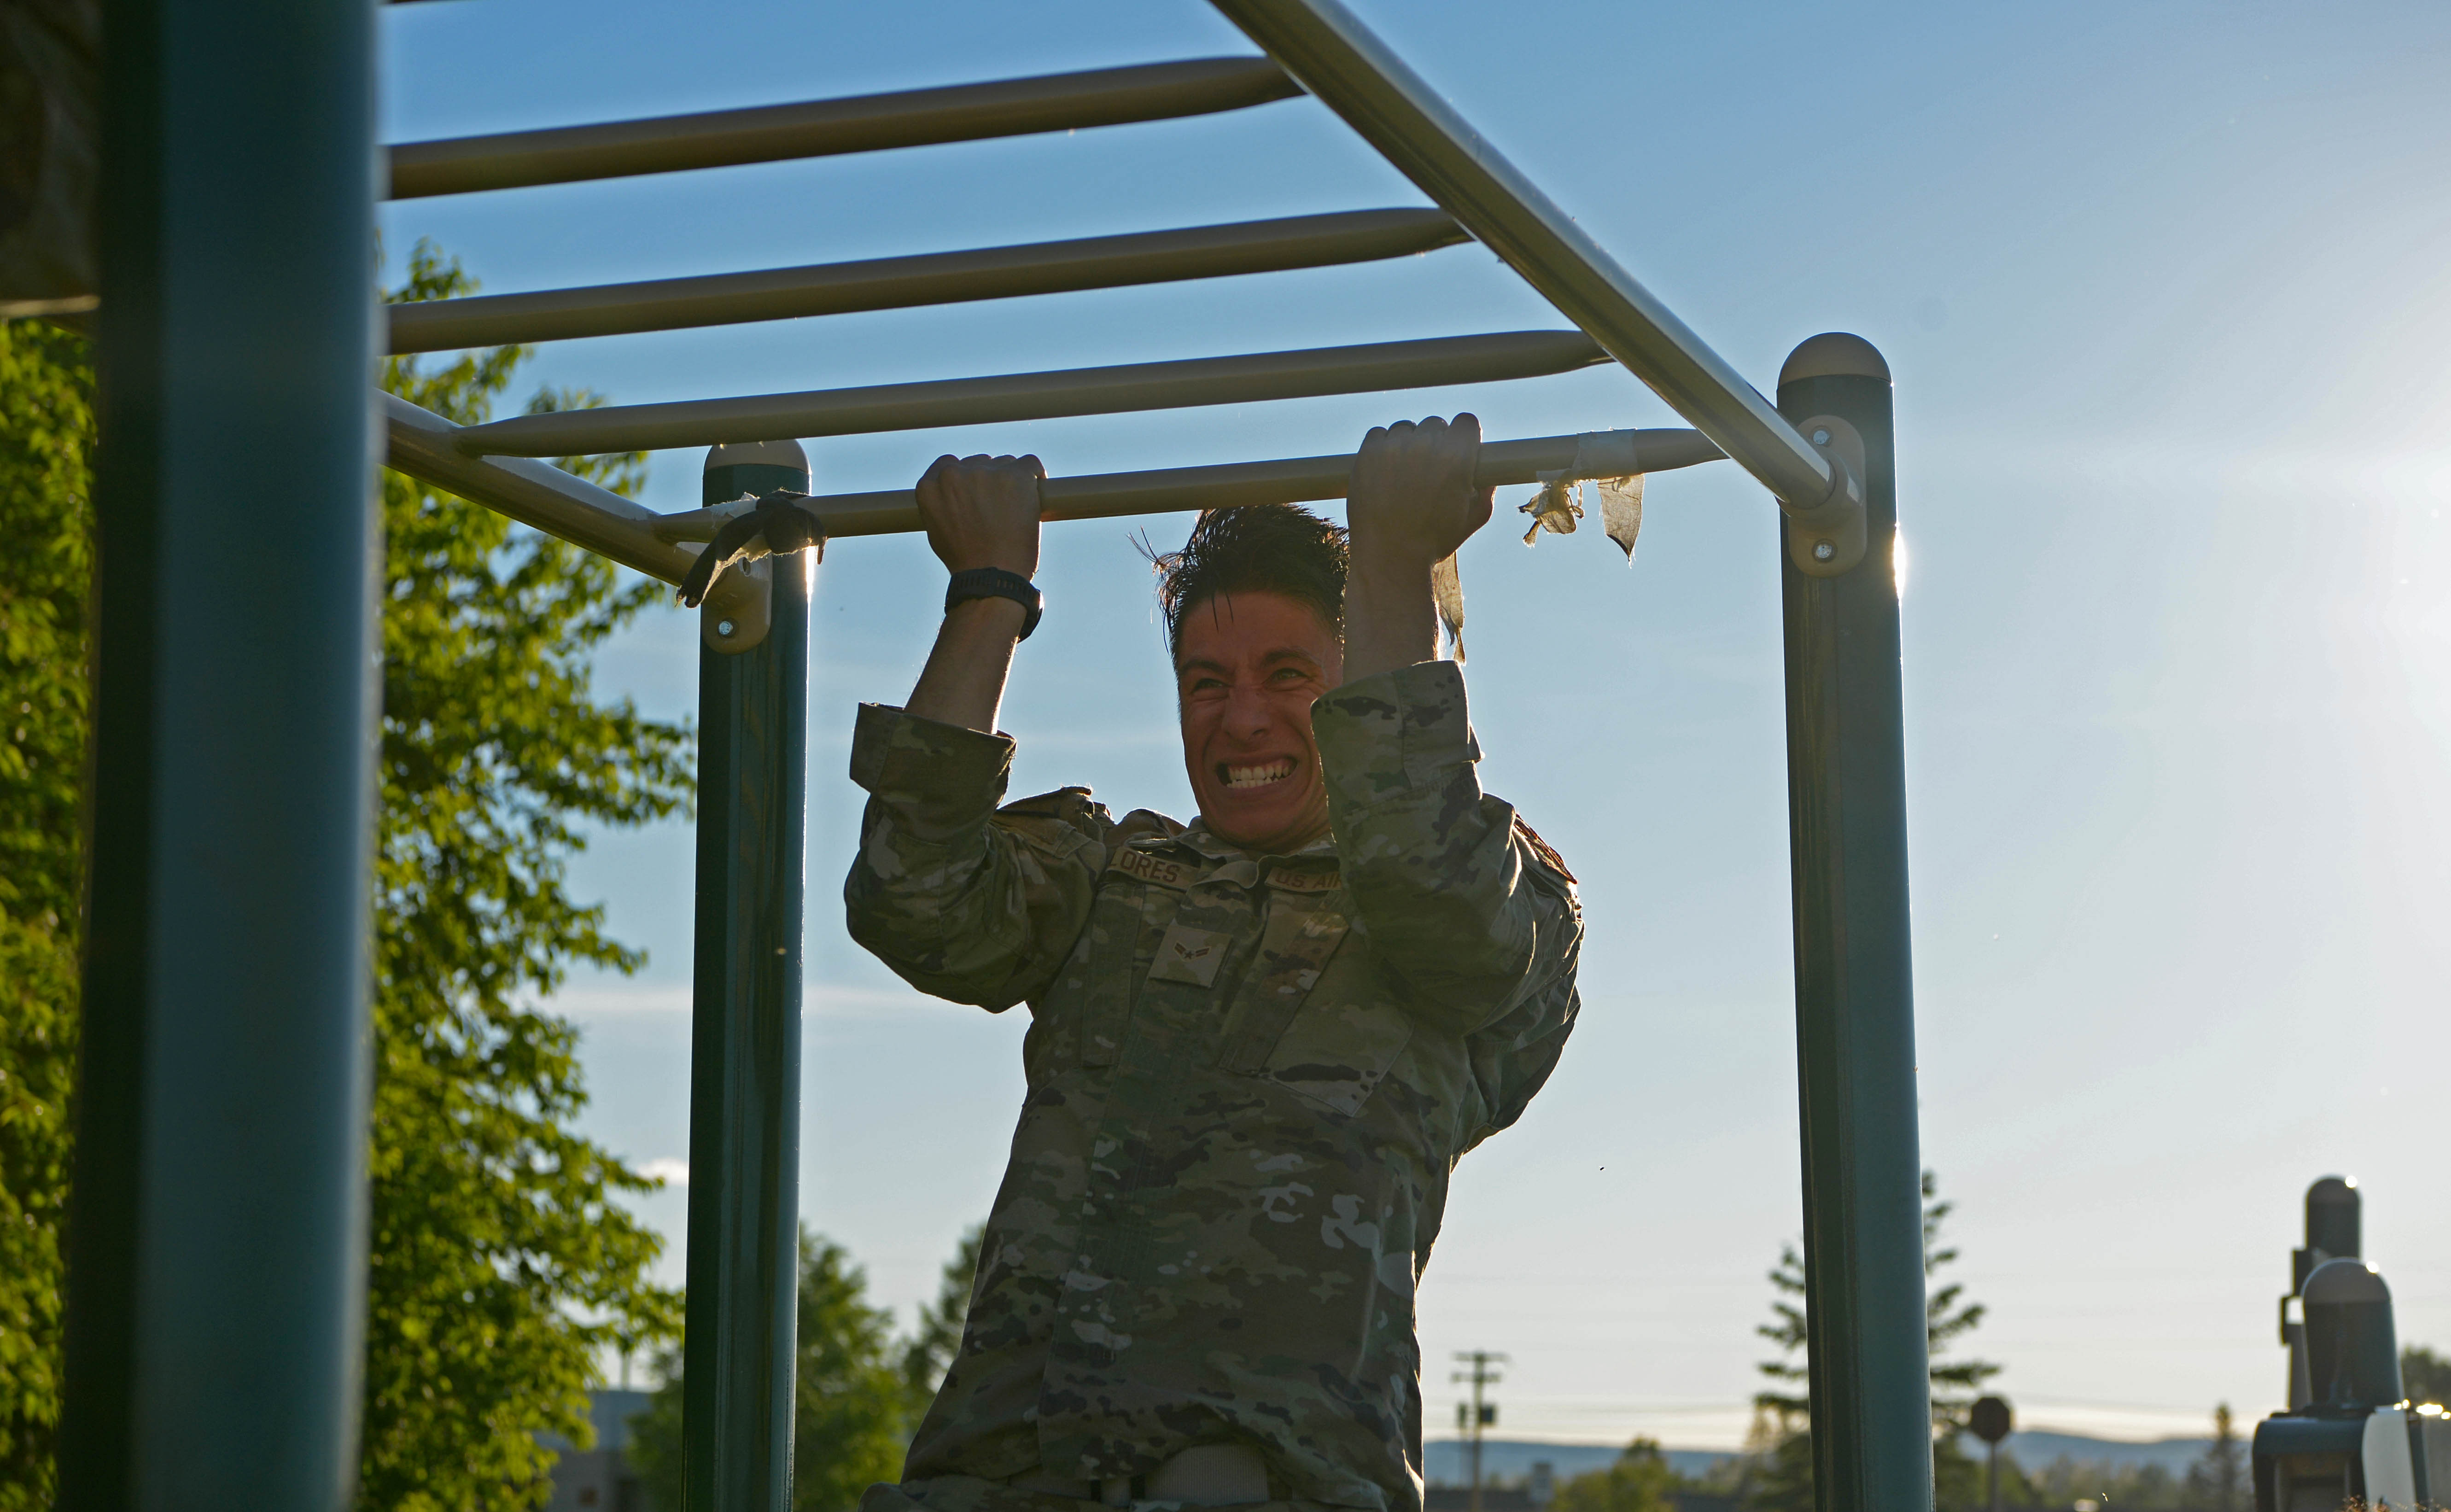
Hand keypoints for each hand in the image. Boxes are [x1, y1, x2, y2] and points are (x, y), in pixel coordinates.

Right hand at [916, 453, 1044, 578]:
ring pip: (1005, 464)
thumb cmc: (967, 562)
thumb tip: (956, 496)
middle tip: (1000, 508)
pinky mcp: (1015, 475)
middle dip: (990, 481)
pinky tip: (1036, 493)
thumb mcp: (938, 530)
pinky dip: (1035, 476)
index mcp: (930, 486)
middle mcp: (953, 474)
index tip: (978, 489)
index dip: (966, 476)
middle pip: (979, 463)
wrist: (991, 576)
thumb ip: (943, 504)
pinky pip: (1030, 464)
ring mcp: (984, 473)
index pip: (949, 465)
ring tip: (1016, 511)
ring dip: (1011, 481)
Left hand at [1345, 414, 1491, 567]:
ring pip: (1405, 429)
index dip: (1463, 436)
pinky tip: (1385, 470)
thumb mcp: (1472, 518)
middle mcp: (1426, 445)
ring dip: (1407, 444)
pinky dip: (1382, 447)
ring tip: (1404, 474)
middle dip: (1435, 442)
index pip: (1466, 421)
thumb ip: (1486, 490)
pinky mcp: (1368, 452)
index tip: (1458, 448)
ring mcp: (1394, 447)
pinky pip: (1379, 434)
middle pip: (1435, 424)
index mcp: (1457, 456)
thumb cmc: (1434, 541)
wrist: (1389, 556)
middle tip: (1429, 469)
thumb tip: (1488, 472)